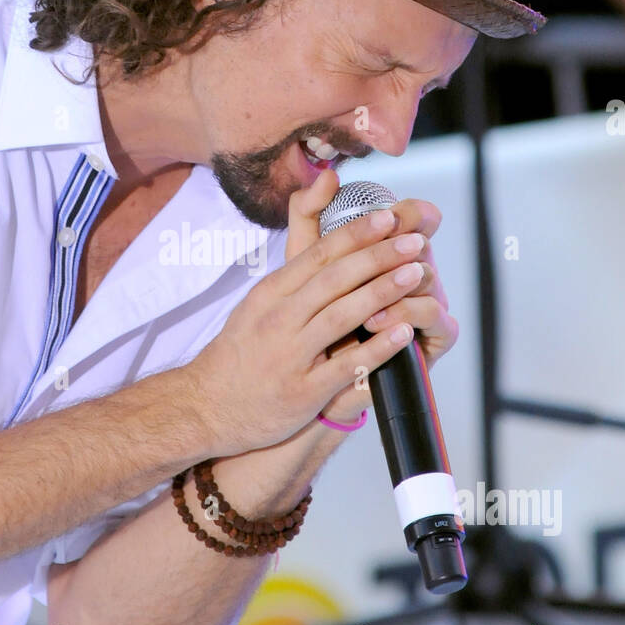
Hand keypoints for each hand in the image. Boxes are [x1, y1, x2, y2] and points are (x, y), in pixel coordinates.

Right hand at [187, 168, 438, 452]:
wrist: (209, 406)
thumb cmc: (243, 350)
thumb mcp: (259, 300)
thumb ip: (295, 266)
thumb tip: (316, 223)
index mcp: (270, 293)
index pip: (316, 255)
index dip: (355, 234)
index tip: (388, 218)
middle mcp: (278, 320)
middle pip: (333, 280)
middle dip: (377, 257)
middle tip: (414, 242)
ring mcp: (290, 356)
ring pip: (341, 317)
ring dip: (382, 293)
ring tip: (416, 275)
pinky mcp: (303, 392)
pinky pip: (345, 367)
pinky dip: (376, 348)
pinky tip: (403, 333)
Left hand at [287, 169, 457, 425]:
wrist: (315, 376)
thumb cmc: (312, 314)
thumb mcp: (303, 262)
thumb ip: (310, 216)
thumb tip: (326, 175)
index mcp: (389, 248)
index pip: (413, 216)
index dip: (407, 211)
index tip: (387, 215)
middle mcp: (413, 270)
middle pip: (423, 245)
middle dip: (402, 245)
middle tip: (383, 246)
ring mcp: (427, 301)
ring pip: (428, 278)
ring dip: (398, 284)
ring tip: (369, 297)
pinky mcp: (435, 336)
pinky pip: (435, 316)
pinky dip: (408, 315)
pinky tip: (380, 321)